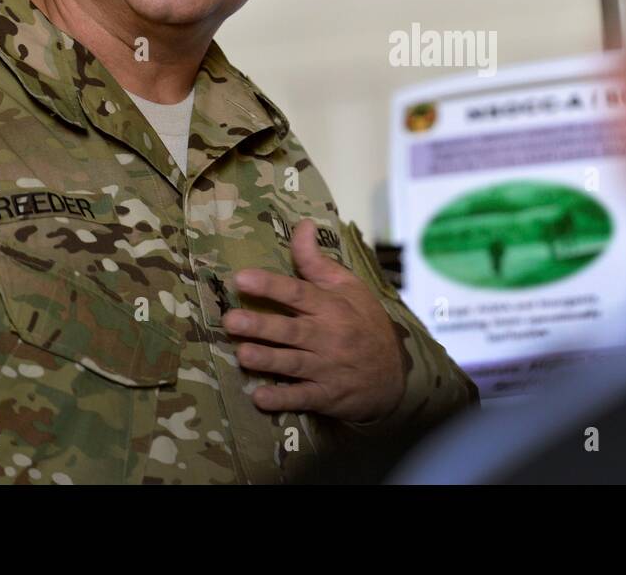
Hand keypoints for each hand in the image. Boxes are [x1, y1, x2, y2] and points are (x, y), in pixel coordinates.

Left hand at [223, 219, 406, 422]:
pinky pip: (302, 398)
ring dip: (268, 360)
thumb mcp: (349, 287)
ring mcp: (326, 369)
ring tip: (242, 354)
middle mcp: (328, 336)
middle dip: (261, 325)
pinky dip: (282, 400)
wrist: (394, 373)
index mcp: (331, 306)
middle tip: (231, 320)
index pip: (298, 293)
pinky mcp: (325, 396)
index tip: (242, 278)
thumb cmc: (365, 323)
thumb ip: (317, 261)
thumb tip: (302, 225)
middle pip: (291, 330)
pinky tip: (260, 398)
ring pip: (293, 364)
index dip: (271, 285)